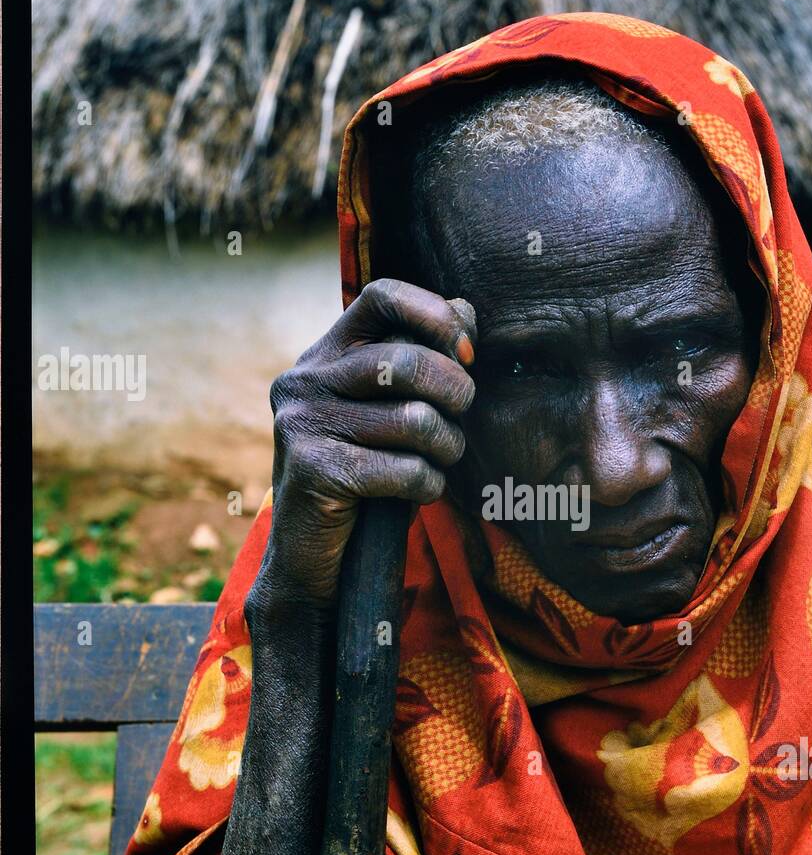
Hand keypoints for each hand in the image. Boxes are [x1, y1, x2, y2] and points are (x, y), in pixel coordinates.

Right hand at [253, 279, 475, 610]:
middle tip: (459, 421)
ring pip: (414, 419)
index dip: (435, 315)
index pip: (381, 297)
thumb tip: (465, 309)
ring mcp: (303, 425)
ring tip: (439, 462)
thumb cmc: (364, 478)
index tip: (466, 351)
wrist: (312, 557)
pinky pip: (404, 469)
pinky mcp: (314, 471)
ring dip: (446, 448)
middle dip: (455, 393)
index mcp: (323, 355)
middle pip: (407, 360)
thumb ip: (420, 360)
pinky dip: (427, 485)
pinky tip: (417, 492)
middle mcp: (304, 381)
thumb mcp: (387, 412)